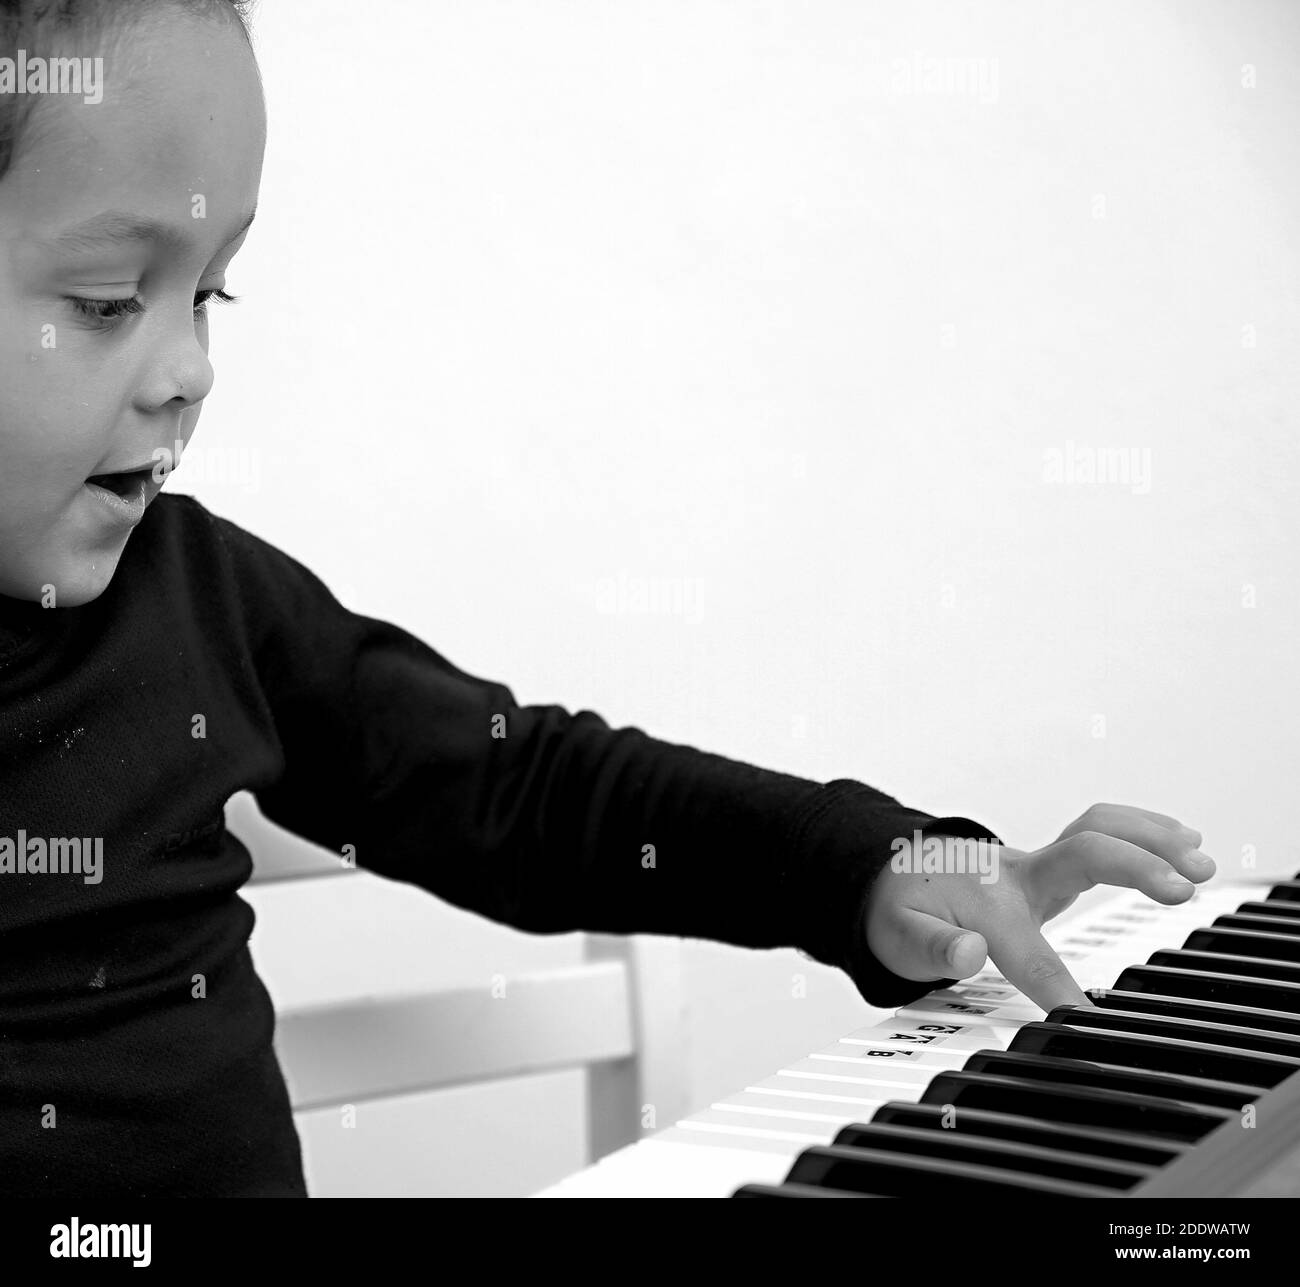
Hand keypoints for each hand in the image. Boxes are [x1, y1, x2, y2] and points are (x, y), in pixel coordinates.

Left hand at [864, 802, 1215, 1011]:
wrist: (888, 876)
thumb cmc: (898, 909)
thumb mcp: (897, 937)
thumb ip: (933, 950)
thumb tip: (968, 953)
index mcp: (985, 903)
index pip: (1030, 951)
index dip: (1058, 989)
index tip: (1086, 1021)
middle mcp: (1017, 875)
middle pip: (1083, 853)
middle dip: (1135, 866)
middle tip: (1183, 889)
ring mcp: (1035, 865)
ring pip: (1096, 830)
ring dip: (1150, 838)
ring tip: (1199, 860)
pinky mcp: (1048, 864)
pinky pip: (1099, 834)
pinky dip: (1141, 831)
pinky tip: (1180, 842)